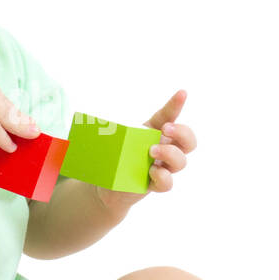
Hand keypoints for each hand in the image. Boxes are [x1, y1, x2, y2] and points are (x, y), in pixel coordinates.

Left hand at [95, 89, 196, 210]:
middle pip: (188, 140)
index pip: (170, 116)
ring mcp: (163, 168)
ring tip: (152, 151)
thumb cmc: (113, 157)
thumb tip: (90, 120)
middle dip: (182, 132)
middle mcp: (164, 149)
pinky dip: (163, 177)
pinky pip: (168, 183)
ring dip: (170, 154)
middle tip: (166, 129)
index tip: (182, 93)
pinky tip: (151, 172)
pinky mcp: (156, 185)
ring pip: (181, 161)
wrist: (106, 186)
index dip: (176, 104)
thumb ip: (107, 129)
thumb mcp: (111, 139)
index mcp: (154, 132)